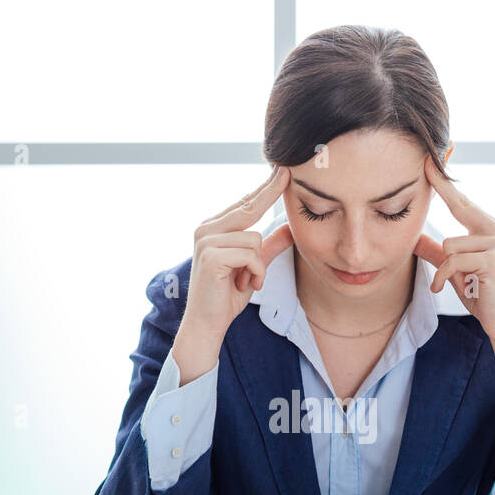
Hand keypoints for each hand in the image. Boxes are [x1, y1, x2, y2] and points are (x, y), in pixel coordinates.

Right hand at [174, 166, 294, 382]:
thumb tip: (289, 228)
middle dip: (269, 193)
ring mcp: (206, 240)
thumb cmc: (226, 298)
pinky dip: (255, 273)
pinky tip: (242, 286)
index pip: (244, 203)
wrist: (207, 325)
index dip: (264, 187)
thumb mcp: (253, 268)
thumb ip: (269, 247)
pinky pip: (250, 254)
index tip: (282, 170)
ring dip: (258, 266)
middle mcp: (206, 229)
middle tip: (287, 171)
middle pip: (249, 208)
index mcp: (213, 229)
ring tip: (245, 281)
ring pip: (253, 238)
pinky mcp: (211, 255)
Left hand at [414, 154, 494, 390]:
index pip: (464, 202)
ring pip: (450, 243)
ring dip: (444, 268)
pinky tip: (446, 289)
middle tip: (424, 162)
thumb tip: (414, 238)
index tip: (430, 162)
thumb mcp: (455, 271)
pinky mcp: (493, 260)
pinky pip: (453, 260)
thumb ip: (437, 252)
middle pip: (460, 205)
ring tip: (454, 283)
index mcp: (491, 229)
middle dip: (441, 186)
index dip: (445, 183)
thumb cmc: (483, 297)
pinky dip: (444, 277)